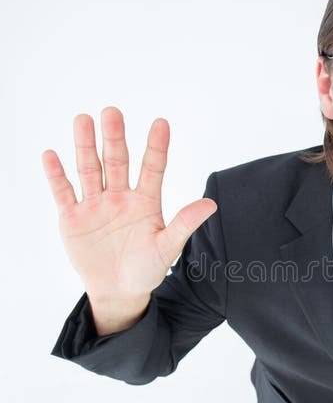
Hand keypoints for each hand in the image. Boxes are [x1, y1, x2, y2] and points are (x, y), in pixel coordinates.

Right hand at [42, 106, 216, 313]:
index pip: (153, 167)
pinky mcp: (73, 217)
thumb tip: (211, 204)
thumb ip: (185, 224)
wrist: (118, 291)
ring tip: (83, 119)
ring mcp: (95, 204)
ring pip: (89, 169)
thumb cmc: (146, 269)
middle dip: (114, 137)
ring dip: (85, 145)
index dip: (157, 146)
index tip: (161, 123)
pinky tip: (51, 155)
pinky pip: (64, 192)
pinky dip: (57, 174)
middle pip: (116, 161)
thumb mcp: (167, 247)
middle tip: (112, 111)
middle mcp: (120, 196)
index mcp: (146, 200)